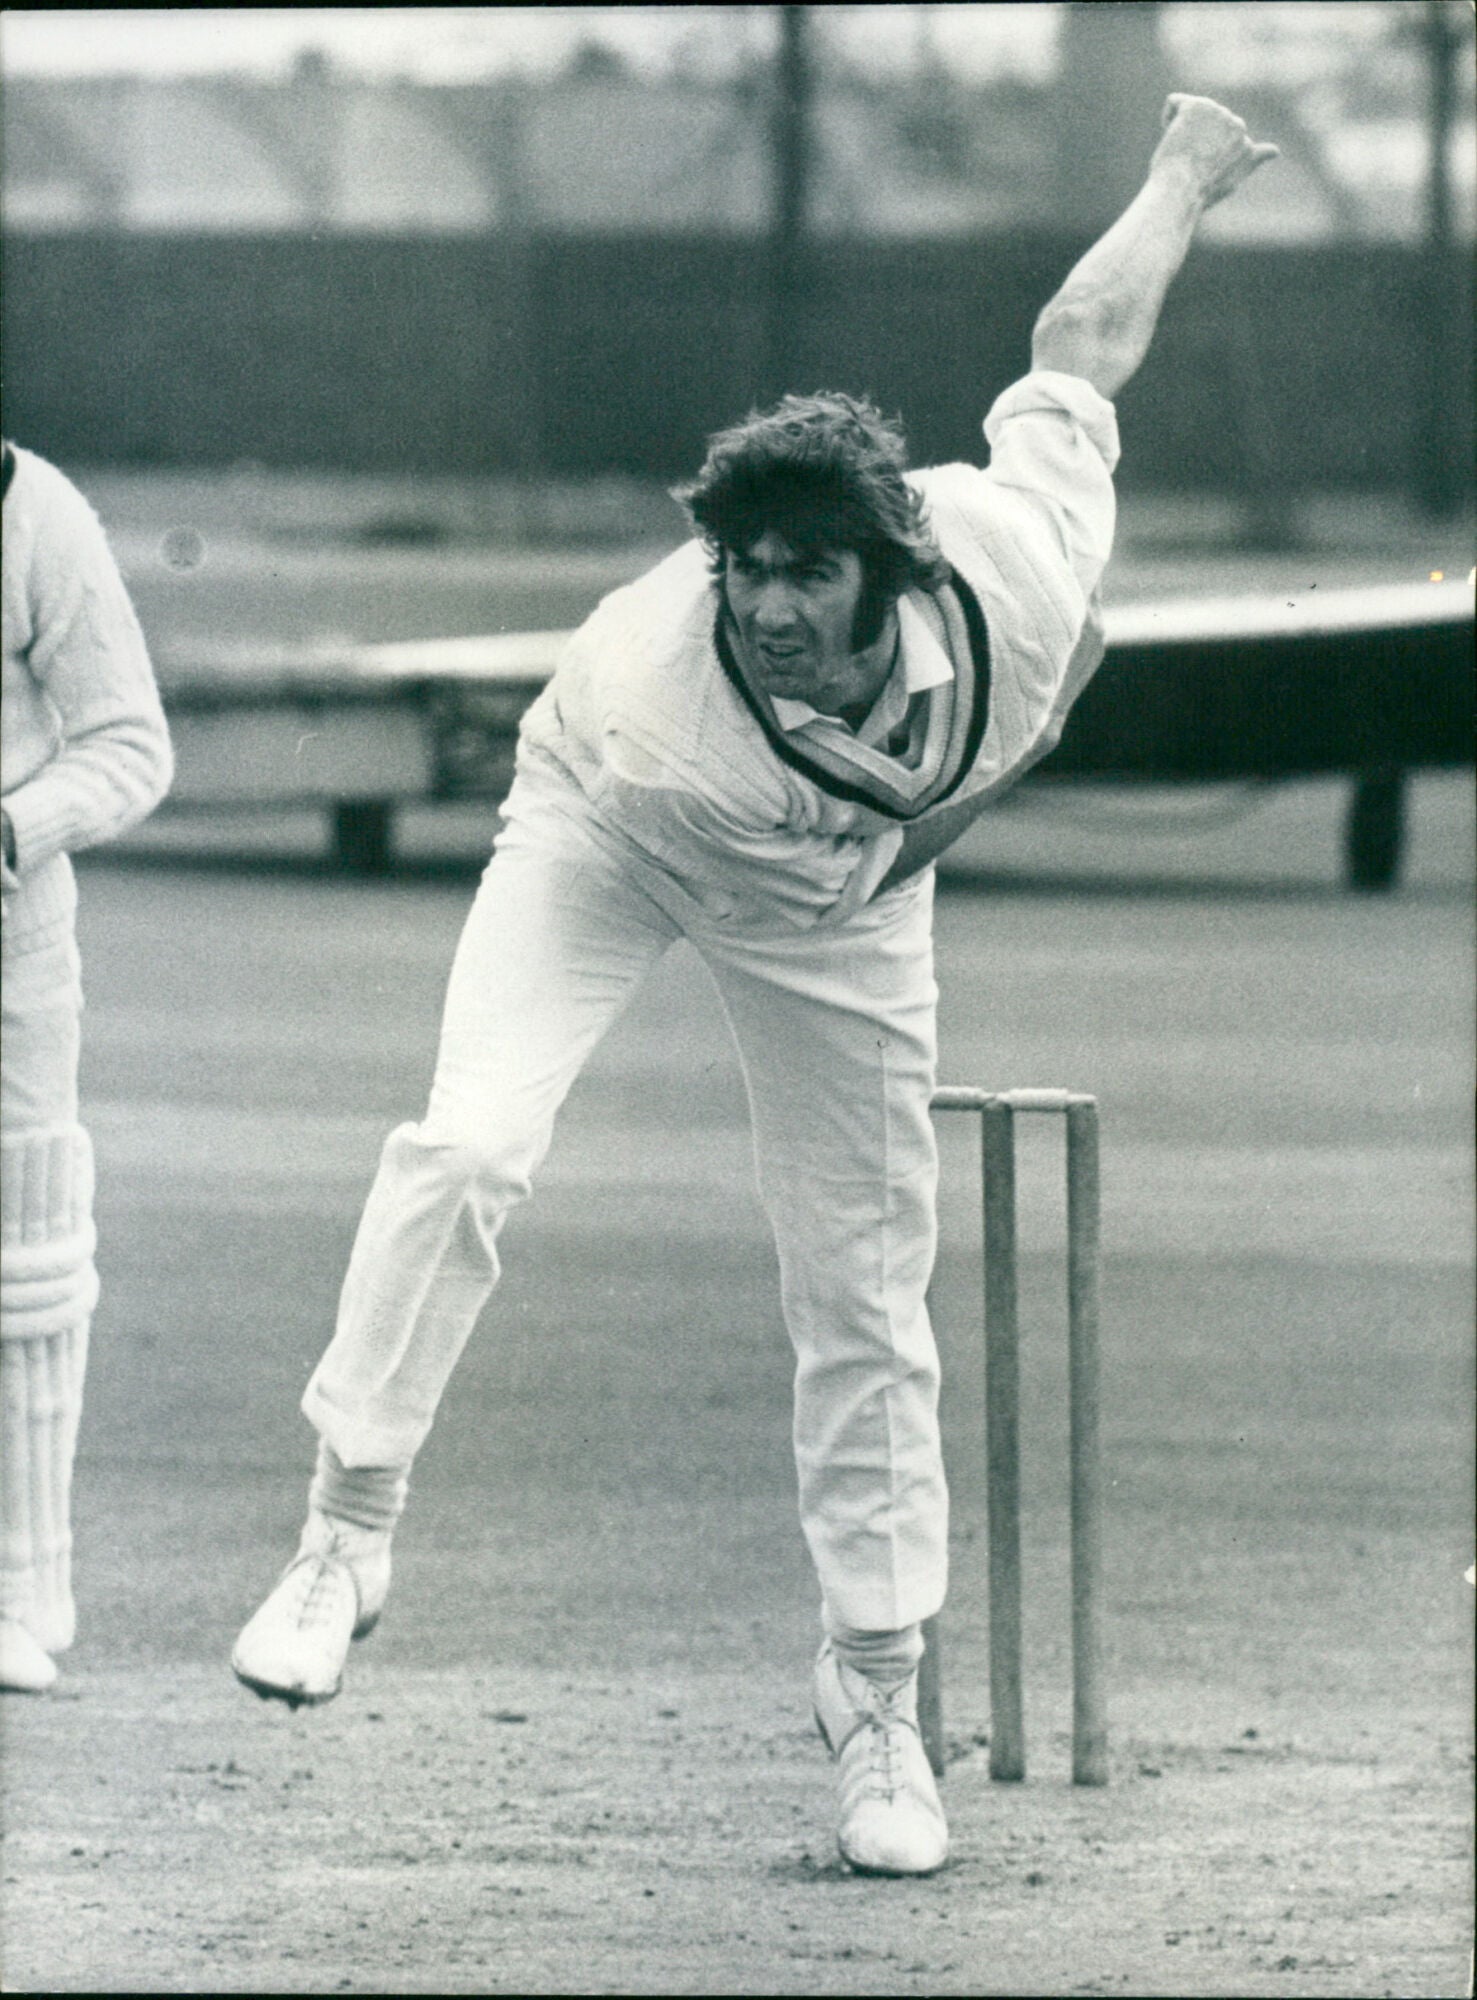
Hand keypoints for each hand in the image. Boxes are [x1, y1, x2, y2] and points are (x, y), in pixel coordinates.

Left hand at [1150, 94, 1278, 209]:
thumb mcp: (1233, 178)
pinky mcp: (1197, 105)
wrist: (1181, 191)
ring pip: (1189, 113)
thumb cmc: (1201, 191)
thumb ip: (1253, 160)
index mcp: (1245, 142)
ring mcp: (1218, 113)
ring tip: (1182, 152)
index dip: (1199, 155)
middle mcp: (1236, 124)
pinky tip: (1172, 139)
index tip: (1198, 172)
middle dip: (1191, 139)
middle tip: (1189, 163)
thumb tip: (1276, 150)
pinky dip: (1167, 119)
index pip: (1212, 137)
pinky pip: (1174, 102)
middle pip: (1202, 122)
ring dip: (1179, 131)